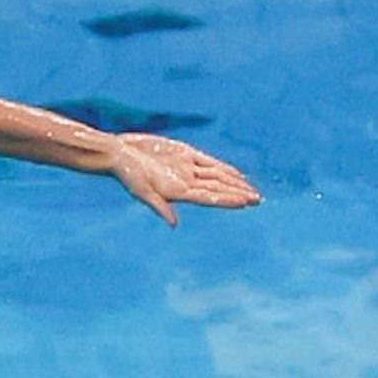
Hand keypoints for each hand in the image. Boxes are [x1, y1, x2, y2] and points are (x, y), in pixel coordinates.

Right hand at [104, 132, 260, 226]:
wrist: (118, 154)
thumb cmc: (126, 174)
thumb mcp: (141, 191)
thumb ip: (159, 206)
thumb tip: (173, 223)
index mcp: (179, 192)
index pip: (210, 197)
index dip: (228, 199)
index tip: (246, 202)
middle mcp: (186, 182)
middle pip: (218, 188)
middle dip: (238, 193)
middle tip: (259, 200)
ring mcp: (186, 169)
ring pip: (217, 176)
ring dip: (235, 183)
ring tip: (252, 191)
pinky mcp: (183, 154)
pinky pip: (209, 162)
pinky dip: (224, 168)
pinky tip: (237, 174)